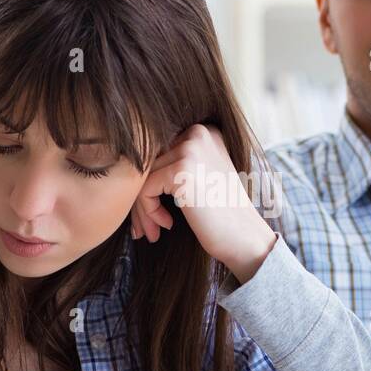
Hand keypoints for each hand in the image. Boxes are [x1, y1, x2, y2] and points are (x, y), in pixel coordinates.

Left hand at [128, 123, 276, 281]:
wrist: (246, 240)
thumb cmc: (222, 216)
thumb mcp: (200, 177)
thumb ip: (172, 163)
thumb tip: (125, 164)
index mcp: (205, 130)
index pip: (158, 152)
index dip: (149, 183)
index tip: (151, 213)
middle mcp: (198, 132)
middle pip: (148, 163)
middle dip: (141, 198)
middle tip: (144, 227)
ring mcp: (190, 149)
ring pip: (142, 177)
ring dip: (142, 209)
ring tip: (151, 231)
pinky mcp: (181, 169)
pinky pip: (144, 189)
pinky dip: (148, 211)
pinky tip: (166, 225)